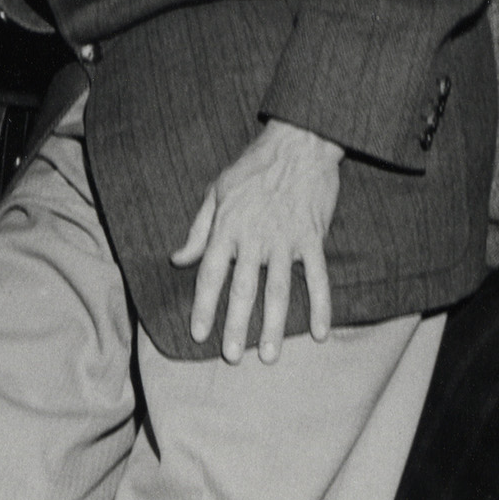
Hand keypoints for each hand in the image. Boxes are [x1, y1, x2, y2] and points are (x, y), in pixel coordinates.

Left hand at [169, 119, 344, 361]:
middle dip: (237, 326)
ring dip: (274, 326)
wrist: (298, 142)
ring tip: (270, 355)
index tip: (198, 333)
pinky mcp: (313, 238)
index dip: (203, 305)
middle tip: (233, 357)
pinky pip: (318, 278)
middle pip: (243, 289)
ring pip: (279, 290)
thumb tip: (177, 259)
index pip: (210, 273)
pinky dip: (321, 306)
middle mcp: (254, 237)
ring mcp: (286, 239)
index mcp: (227, 227)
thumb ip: (198, 230)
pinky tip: (321, 333)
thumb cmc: (253, 167)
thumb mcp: (216, 191)